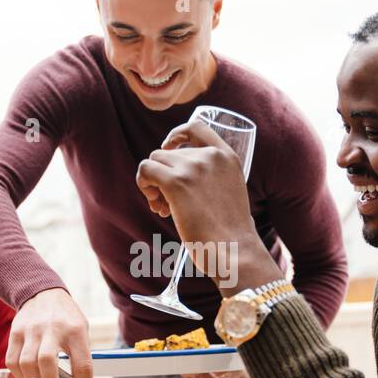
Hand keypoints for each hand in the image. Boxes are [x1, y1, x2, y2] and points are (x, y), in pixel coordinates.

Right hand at [7, 288, 92, 377]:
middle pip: (46, 362)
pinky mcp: (15, 333)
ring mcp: (31, 330)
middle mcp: (52, 329)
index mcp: (75, 331)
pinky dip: (19, 374)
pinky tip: (28, 374)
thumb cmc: (65, 319)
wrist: (43, 294)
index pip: (82, 364)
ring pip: (26, 364)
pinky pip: (12, 361)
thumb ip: (80, 356)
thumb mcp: (81, 331)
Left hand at [137, 121, 281, 293]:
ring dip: (153, 183)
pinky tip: (155, 203)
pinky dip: (144, 184)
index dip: (176, 134)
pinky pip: (145, 170)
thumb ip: (212, 177)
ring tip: (163, 207)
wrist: (234, 250)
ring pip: (154, 161)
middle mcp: (210, 156)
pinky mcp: (176, 182)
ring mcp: (193, 167)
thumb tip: (176, 176)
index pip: (196, 127)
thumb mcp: (230, 192)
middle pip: (169, 153)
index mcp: (227, 157)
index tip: (168, 147)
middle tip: (168, 204)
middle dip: (165, 175)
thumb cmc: (231, 232)